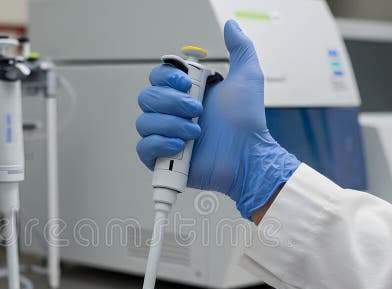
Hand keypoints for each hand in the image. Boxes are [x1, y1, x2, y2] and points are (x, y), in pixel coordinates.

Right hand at [136, 20, 299, 219]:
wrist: (248, 156)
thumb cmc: (247, 123)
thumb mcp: (247, 77)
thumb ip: (240, 48)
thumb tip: (232, 26)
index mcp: (185, 93)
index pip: (157, 77)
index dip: (167, 78)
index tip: (186, 82)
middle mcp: (172, 113)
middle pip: (147, 97)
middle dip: (172, 102)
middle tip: (197, 110)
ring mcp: (166, 135)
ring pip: (145, 122)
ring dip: (170, 124)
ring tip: (195, 131)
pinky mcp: (163, 159)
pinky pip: (144, 147)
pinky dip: (160, 143)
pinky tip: (181, 144)